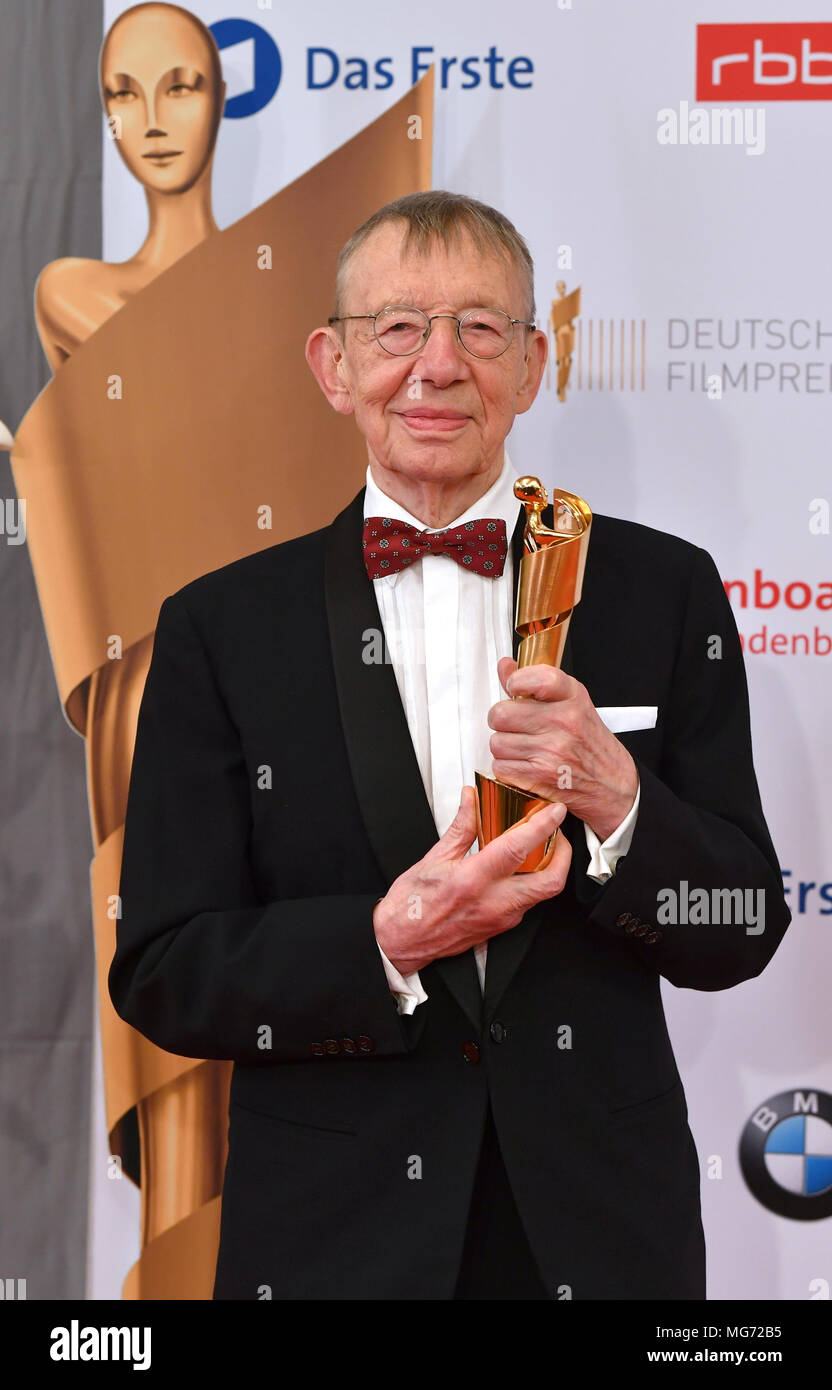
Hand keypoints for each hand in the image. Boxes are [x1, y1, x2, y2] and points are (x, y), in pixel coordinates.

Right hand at [373, 787, 571, 975]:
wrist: (401, 942)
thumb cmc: (411, 906)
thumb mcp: (434, 858)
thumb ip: (462, 827)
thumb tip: (472, 800)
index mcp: (473, 880)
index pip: (518, 848)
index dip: (541, 826)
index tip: (554, 811)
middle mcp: (492, 903)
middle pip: (550, 881)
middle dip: (563, 854)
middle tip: (556, 833)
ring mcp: (500, 919)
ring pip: (543, 893)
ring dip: (549, 868)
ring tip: (539, 847)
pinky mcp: (501, 928)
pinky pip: (528, 903)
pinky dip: (531, 882)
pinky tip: (520, 869)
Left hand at [487, 657, 638, 841]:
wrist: (613, 784)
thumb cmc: (590, 743)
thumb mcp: (572, 704)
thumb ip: (534, 683)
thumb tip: (505, 666)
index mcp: (572, 698)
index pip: (536, 678)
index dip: (516, 681)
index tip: (514, 688)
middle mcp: (563, 722)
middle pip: (502, 713)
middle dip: (502, 720)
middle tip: (514, 725)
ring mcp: (551, 750)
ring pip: (497, 742)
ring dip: (504, 747)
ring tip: (524, 748)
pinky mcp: (540, 775)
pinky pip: (500, 766)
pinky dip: (507, 768)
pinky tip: (525, 764)